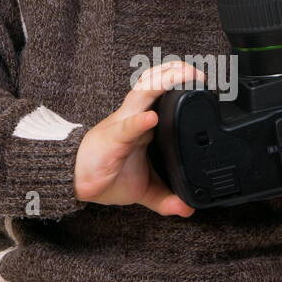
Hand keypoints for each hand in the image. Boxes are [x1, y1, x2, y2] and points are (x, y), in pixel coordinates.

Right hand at [73, 60, 204, 215]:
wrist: (76, 180)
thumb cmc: (107, 174)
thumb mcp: (144, 189)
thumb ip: (166, 198)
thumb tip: (188, 210)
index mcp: (145, 123)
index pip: (163, 94)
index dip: (182, 82)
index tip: (205, 80)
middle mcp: (135, 117)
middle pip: (155, 84)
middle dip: (176, 72)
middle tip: (199, 71)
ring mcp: (124, 124)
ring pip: (143, 94)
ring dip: (163, 83)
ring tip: (183, 76)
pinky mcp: (113, 138)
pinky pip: (127, 127)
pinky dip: (139, 121)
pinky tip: (151, 118)